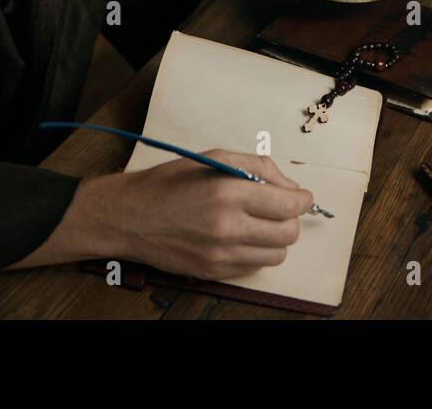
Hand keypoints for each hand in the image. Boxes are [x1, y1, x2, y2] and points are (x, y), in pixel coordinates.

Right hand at [17, 151, 314, 280]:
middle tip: (276, 208)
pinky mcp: (214, 272)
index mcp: (228, 193)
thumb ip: (257, 167)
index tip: (301, 196)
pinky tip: (238, 237)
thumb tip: (289, 185)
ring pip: (276, 255)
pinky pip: (254, 268)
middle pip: (288, 233)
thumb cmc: (169, 184)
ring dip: (274, 239)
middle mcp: (227, 227)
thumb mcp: (213, 157)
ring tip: (256, 223)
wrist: (129, 217)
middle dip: (289, 219)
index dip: (302, 199)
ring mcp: (221, 255)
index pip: (288, 204)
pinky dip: (254, 253)